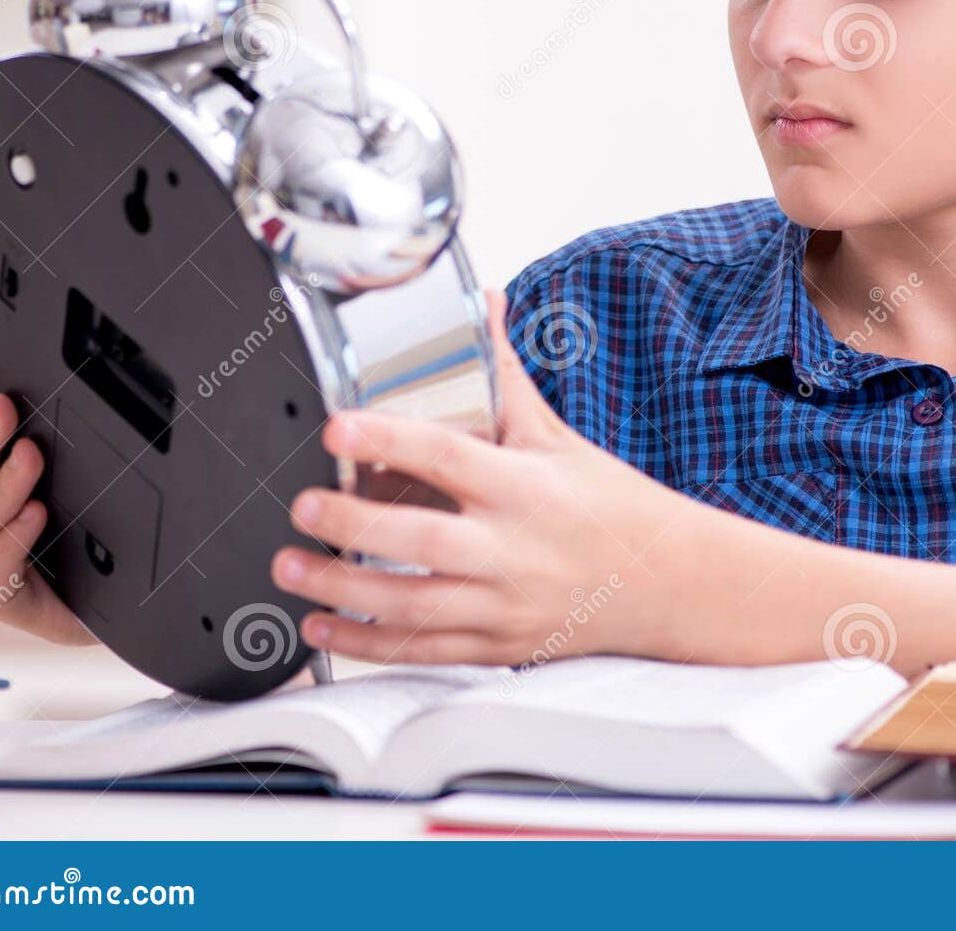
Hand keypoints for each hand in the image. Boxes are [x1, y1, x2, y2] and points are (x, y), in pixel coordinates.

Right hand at [0, 375, 96, 645]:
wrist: (125, 596)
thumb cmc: (98, 530)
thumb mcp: (80, 475)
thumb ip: (55, 440)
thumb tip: (43, 389)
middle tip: (3, 407)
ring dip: (1, 486)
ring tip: (31, 455)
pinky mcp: (7, 600)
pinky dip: (13, 542)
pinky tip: (37, 514)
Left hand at [269, 289, 700, 666]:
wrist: (664, 582)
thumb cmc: (610, 506)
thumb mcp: (558, 437)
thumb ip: (507, 377)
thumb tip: (486, 304)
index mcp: (526, 487)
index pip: (451, 457)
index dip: (390, 440)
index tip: (338, 428)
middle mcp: (513, 549)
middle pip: (421, 540)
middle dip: (351, 527)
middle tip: (302, 506)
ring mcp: (504, 604)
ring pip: (411, 606)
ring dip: (342, 591)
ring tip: (291, 567)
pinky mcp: (496, 645)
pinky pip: (421, 651)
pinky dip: (366, 644)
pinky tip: (321, 627)